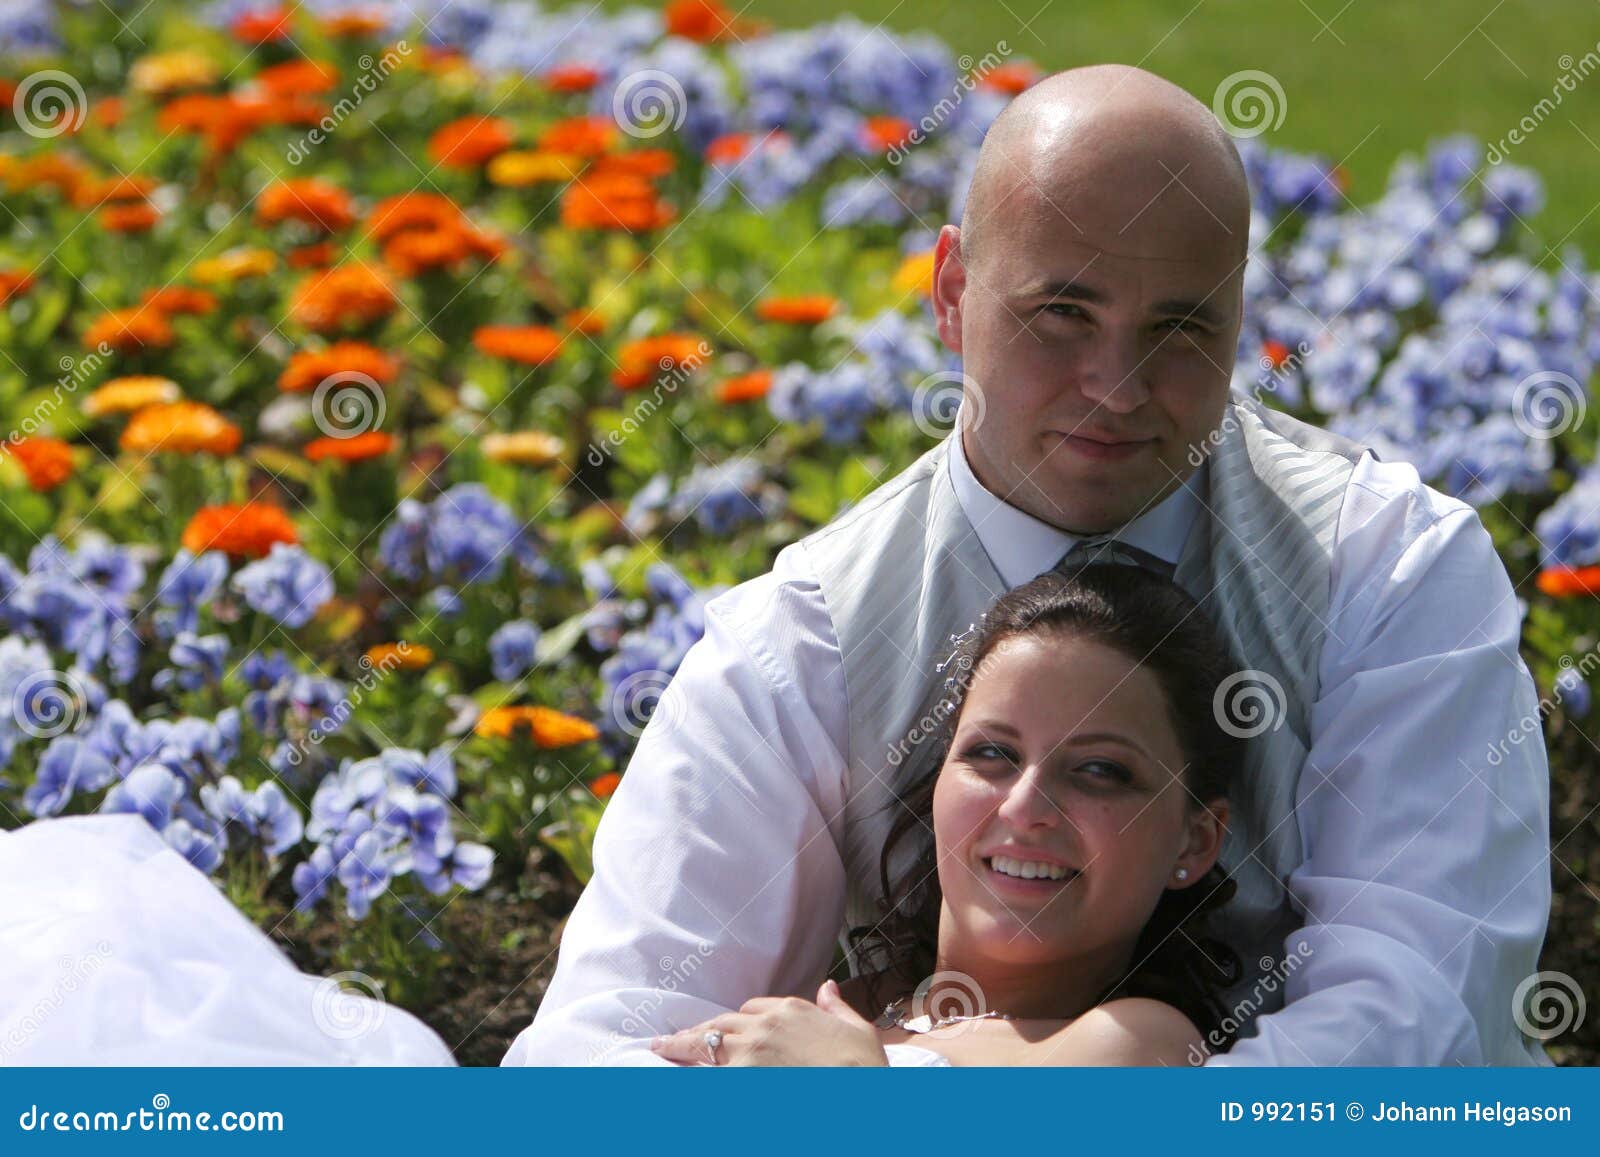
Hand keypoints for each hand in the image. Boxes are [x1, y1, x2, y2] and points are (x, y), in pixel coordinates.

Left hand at [649, 980, 887, 1066]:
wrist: (859, 1095)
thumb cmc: (863, 1069)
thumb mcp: (858, 1029)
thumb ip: (837, 1007)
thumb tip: (829, 988)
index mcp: (793, 1009)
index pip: (754, 1008)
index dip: (741, 1021)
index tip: (731, 1030)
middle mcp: (766, 1025)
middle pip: (724, 1022)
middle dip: (702, 1030)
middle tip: (677, 1037)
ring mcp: (751, 1051)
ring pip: (708, 1041)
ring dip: (684, 1044)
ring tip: (663, 1047)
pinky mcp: (740, 1077)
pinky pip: (707, 1072)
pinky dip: (689, 1072)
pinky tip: (673, 1072)